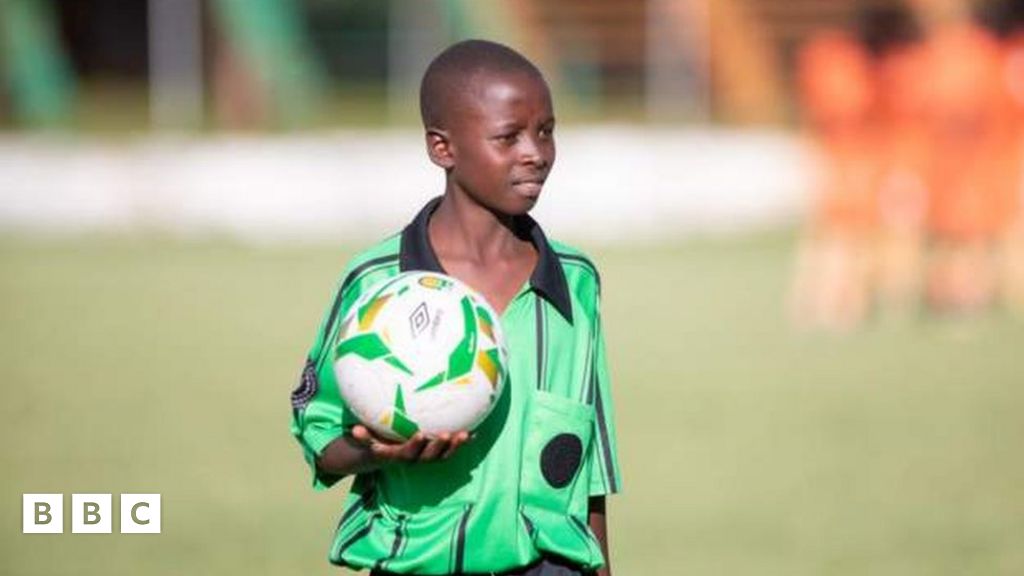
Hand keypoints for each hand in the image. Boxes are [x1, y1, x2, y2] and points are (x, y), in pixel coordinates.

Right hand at [350, 425, 469, 462]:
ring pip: (443, 455)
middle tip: (447, 434)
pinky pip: (451, 450)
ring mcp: (427, 457)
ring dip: (455, 447)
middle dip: (439, 447)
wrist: (386, 453)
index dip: (415, 445)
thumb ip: (364, 438)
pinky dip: (462, 443)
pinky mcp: (436, 454)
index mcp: (400, 456)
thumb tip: (354, 429)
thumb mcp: (369, 441)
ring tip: (465, 434)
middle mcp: (416, 459)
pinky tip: (475, 432)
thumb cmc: (377, 442)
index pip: (408, 453)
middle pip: (429, 457)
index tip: (420, 434)